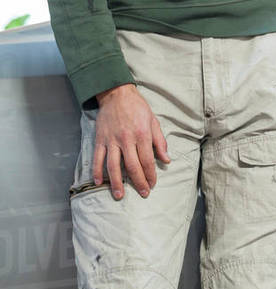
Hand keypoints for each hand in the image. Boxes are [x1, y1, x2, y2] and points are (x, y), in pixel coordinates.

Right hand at [93, 84, 169, 199]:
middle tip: (142, 194)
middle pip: (132, 166)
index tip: (152, 184)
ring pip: (113, 166)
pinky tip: (98, 182)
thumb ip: (160, 141)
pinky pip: (98, 158)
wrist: (116, 93)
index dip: (150, 175)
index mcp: (142, 134)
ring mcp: (111, 140)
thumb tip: (166, 160)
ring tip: (119, 195)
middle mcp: (126, 139)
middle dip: (138, 182)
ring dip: (116, 182)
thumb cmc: (137, 107)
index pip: (147, 160)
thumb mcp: (153, 121)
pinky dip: (96, 171)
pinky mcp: (100, 139)